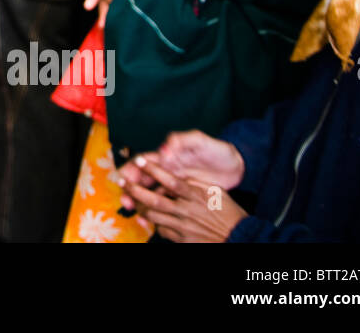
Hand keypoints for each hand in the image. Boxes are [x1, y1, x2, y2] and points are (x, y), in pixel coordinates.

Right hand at [112, 133, 243, 211]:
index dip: (129, 170)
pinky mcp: (185, 197)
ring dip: (140, 203)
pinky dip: (158, 211)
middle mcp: (167, 171)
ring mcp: (175, 185)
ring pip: (151, 194)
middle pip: (141, 180)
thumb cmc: (217, 150)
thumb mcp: (199, 141)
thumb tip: (163, 150)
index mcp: (166, 157)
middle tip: (127, 202)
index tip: (122, 179)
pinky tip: (153, 219)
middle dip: (130, 190)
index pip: (141, 162)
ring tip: (136, 213)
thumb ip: (180, 141)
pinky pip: (167, 204)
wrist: (237, 165)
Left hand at [117, 156, 246, 242]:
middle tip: (123, 181)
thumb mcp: (214, 191)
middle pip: (154, 200)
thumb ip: (195, 182)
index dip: (153, 169)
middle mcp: (187, 211)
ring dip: (140, 207)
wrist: (240, 237)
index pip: (170, 180)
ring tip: (132, 200)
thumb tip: (179, 174)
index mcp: (195, 196)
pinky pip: (162, 230)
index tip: (140, 160)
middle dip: (135, 189)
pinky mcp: (183, 240)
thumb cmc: (228, 212)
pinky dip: (154, 223)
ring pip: (153, 216)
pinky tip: (151, 217)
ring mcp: (183, 227)